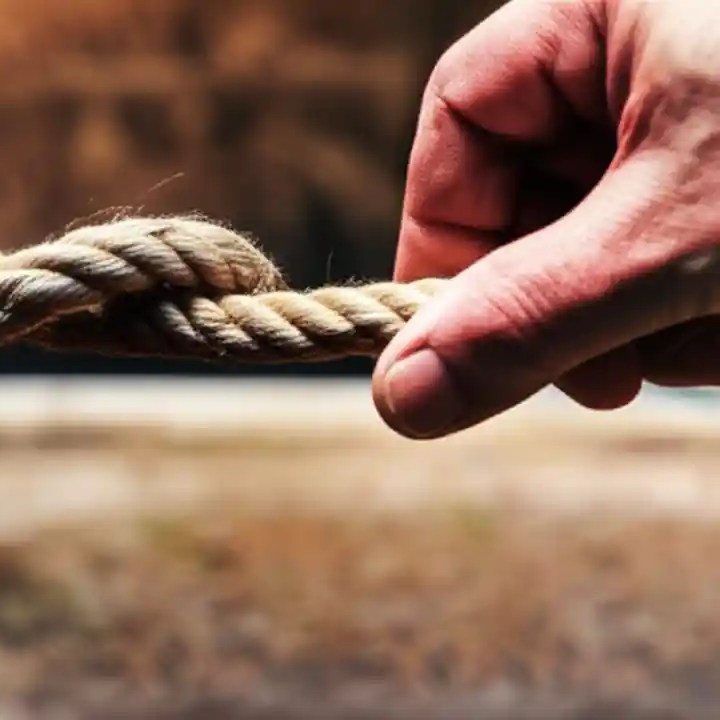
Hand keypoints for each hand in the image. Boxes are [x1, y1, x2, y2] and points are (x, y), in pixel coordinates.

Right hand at [374, 0, 719, 438]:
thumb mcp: (678, 236)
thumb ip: (532, 314)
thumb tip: (395, 398)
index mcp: (601, 8)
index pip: (462, 115)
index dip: (445, 235)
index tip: (461, 340)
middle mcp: (640, 51)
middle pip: (530, 191)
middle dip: (565, 300)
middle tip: (609, 375)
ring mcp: (694, 115)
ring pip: (604, 239)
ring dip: (642, 320)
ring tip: (714, 336)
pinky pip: (668, 254)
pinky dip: (693, 311)